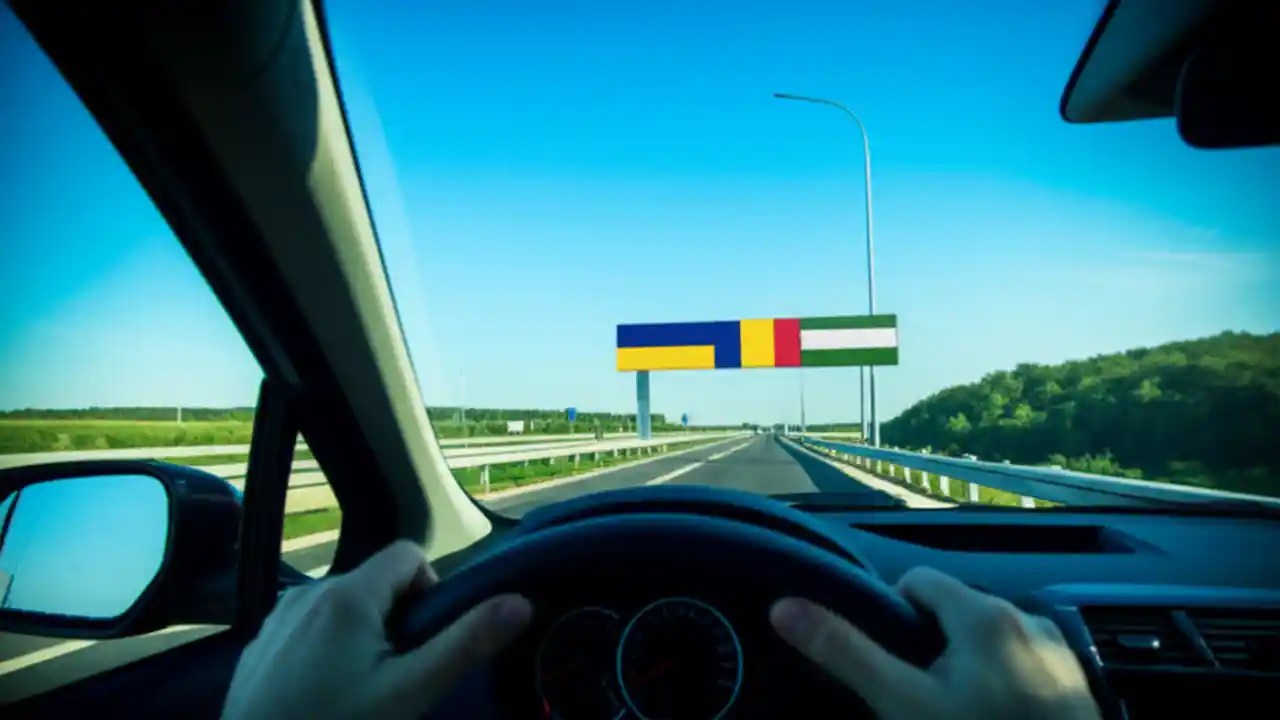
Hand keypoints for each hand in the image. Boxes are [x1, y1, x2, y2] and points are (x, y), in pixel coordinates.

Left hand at [222, 540, 532, 719]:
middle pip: (376, 582)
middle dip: (396, 619)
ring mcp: (278, 617)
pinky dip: (327, 648)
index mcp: (348, 594)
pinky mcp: (259, 644)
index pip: (409, 554)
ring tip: (357, 690)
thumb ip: (465, 643)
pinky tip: (321, 695)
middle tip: (393, 677)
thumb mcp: (410, 692)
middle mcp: (309, 591)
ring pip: (342, 605)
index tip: (423, 642)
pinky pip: (309, 626)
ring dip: (362, 634)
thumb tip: (520, 601)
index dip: (429, 591)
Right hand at [770, 567, 1099, 719]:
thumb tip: (784, 607)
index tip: (892, 666)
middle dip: (932, 649)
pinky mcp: (1078, 690)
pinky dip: (1004, 689)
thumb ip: (845, 653)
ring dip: (969, 670)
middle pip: (956, 614)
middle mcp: (1029, 620)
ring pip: (991, 645)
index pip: (918, 582)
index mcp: (984, 613)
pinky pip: (1024, 671)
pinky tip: (996, 719)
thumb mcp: (901, 703)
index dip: (894, 618)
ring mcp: (1059, 656)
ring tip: (961, 715)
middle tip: (922, 702)